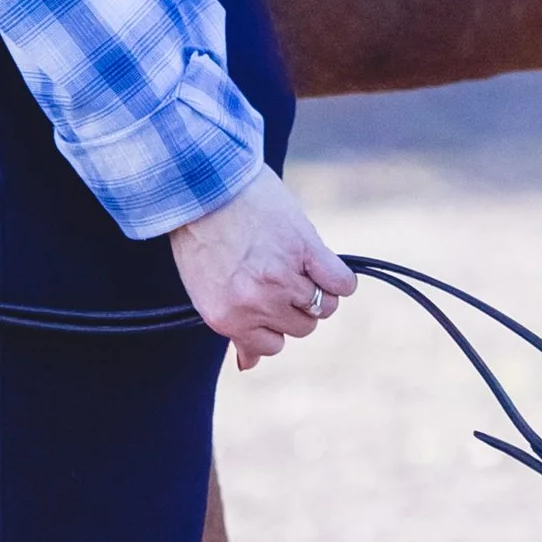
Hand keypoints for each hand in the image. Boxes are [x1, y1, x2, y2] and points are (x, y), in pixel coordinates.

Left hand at [168, 164, 356, 368]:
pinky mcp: (304, 249)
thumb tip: (247, 364)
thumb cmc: (201, 229)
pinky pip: (341, 284)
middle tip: (274, 265)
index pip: (272, 346)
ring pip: (323, 307)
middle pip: (301, 326)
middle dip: (293, 301)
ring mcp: (281, 279)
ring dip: (315, 285)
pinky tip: (319, 257)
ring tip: (290, 254)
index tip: (263, 292)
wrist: (200, 177)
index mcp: (226, 318)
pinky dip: (338, 276)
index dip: (272, 320)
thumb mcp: (205, 285)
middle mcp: (254, 305)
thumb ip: (233, 326)